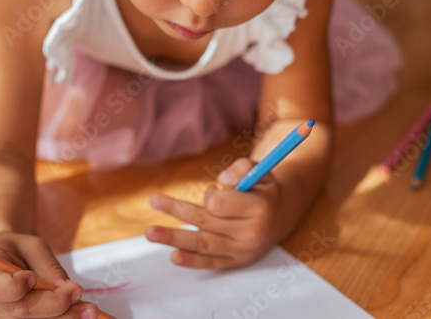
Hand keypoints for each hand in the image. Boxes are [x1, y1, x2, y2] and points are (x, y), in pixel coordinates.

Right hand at [0, 232, 99, 317]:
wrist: (1, 260)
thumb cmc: (15, 249)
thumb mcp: (31, 245)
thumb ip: (47, 265)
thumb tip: (66, 287)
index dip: (15, 286)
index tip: (33, 277)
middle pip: (20, 312)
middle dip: (54, 305)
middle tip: (79, 293)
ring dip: (63, 318)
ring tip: (88, 310)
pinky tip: (75, 314)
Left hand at [144, 158, 279, 269]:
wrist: (280, 217)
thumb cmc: (262, 189)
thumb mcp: (259, 171)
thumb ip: (240, 168)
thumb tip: (221, 181)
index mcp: (259, 208)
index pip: (219, 203)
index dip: (210, 193)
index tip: (213, 188)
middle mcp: (251, 233)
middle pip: (206, 221)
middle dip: (177, 210)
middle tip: (153, 200)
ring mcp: (242, 251)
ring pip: (203, 243)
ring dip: (174, 238)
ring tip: (151, 233)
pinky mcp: (235, 262)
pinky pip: (210, 263)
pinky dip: (191, 261)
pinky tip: (173, 256)